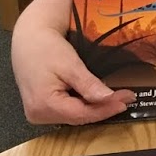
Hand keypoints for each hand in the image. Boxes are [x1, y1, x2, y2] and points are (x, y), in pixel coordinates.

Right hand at [11, 0, 133, 125]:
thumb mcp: (70, 64)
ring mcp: (38, 113)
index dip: (107, 108)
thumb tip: (109, 99)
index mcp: (43, 105)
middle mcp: (38, 115)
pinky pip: (66, 111)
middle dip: (103, 108)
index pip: (82, 114)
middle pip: (78, 117)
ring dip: (94, 108)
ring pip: (73, 116)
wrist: (28, 38)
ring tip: (116, 98)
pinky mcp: (40, 108)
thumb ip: (88, 85)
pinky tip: (97, 98)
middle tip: (126, 97)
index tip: (127, 99)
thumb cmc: (46, 47)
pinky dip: (83, 105)